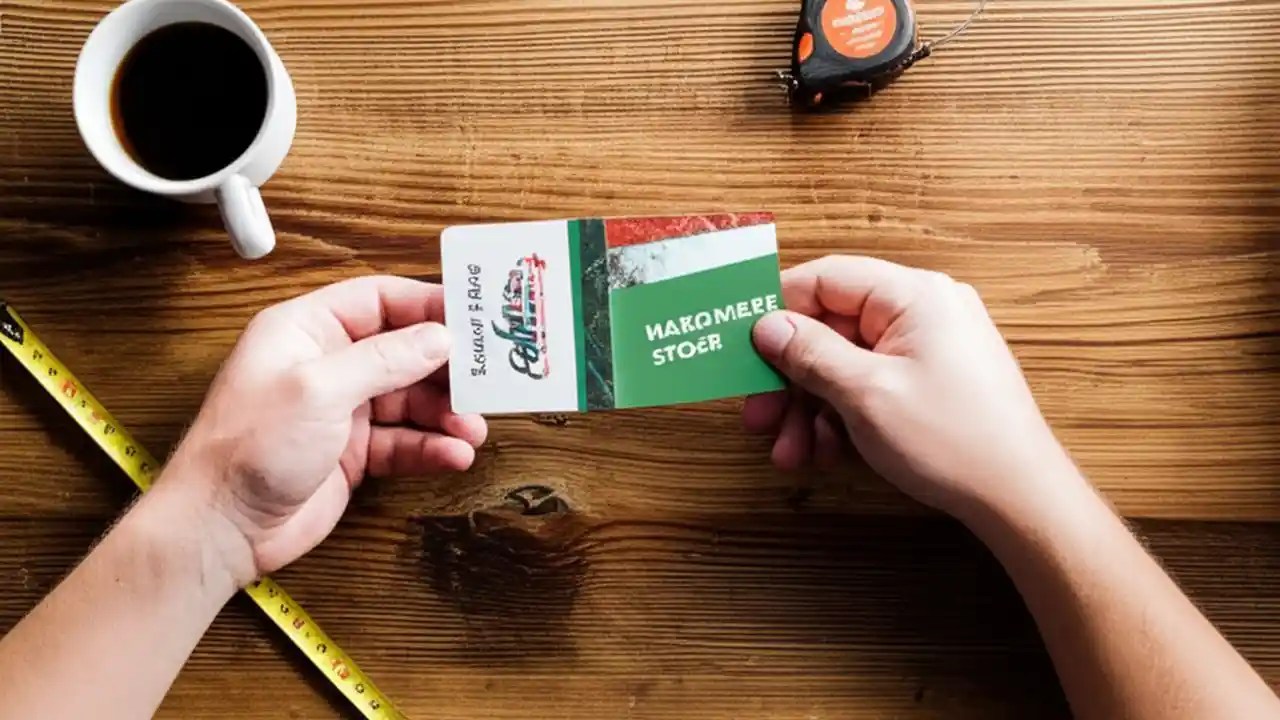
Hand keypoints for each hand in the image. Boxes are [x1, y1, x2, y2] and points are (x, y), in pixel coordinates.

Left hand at [165, 276, 486, 584]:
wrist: (221, 528)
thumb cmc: (246, 449)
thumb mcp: (319, 389)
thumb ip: (385, 359)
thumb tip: (439, 337)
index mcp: (307, 331)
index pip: (379, 301)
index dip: (428, 306)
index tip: (472, 317)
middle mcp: (326, 365)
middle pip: (403, 352)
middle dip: (446, 367)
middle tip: (486, 378)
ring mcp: (340, 411)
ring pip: (410, 400)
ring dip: (445, 413)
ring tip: (472, 428)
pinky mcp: (351, 453)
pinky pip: (403, 441)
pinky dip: (431, 447)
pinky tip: (453, 455)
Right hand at [743, 256, 1078, 521]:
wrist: (1020, 498)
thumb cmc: (954, 441)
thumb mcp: (865, 394)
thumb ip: (810, 353)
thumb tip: (768, 325)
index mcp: (913, 295)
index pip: (825, 279)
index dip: (777, 309)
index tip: (740, 344)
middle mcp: (923, 310)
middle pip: (831, 327)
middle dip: (788, 376)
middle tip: (756, 416)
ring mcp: (929, 347)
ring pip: (845, 363)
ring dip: (809, 407)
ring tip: (790, 452)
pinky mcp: (931, 380)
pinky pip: (869, 384)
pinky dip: (841, 415)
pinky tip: (825, 453)